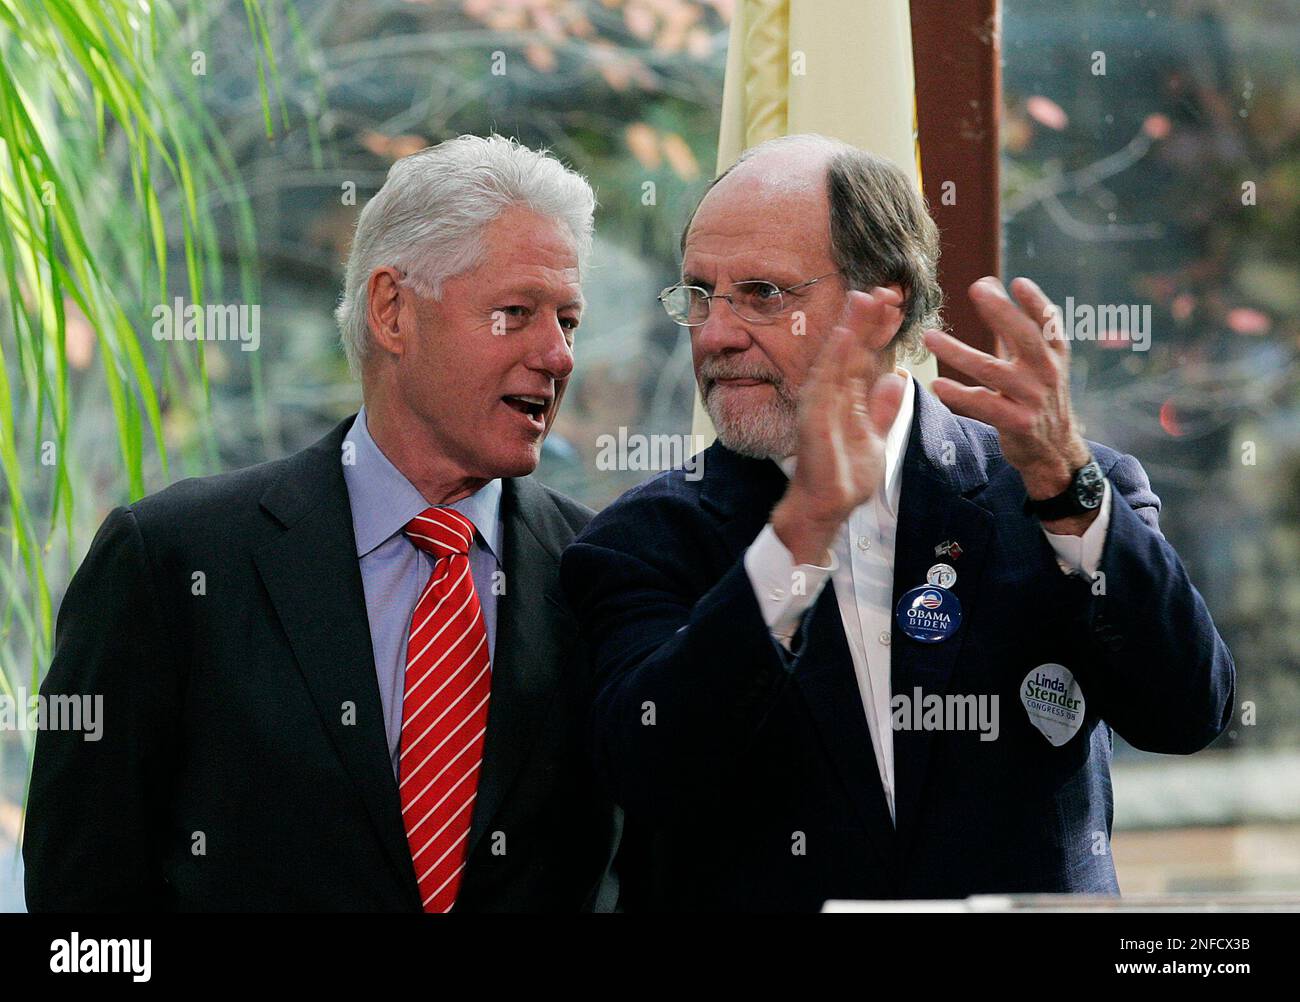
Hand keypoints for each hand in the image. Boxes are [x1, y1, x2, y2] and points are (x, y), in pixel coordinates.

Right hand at [772, 288, 906, 563]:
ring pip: (838, 356)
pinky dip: (834, 356)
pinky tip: (846, 335)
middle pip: (852, 347)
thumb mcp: (875, 438)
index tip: (897, 303)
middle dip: (868, 318)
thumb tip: (896, 379)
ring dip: (852, 327)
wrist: (826, 507)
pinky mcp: (813, 417)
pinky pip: (825, 381)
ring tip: (867, 297)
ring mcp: (821, 403)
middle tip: (888, 289)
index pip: (865, 354)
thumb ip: (882, 408)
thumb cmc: (844, 475)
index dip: (880, 328)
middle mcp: (832, 393)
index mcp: (847, 396)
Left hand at [923, 276, 1096, 533]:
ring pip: (990, 370)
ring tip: (929, 337)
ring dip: (957, 352)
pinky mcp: (1016, 422)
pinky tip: (938, 385)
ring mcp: (1031, 398)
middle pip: (1024, 336)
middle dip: (1000, 311)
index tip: (1016, 282)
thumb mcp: (1042, 363)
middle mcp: (1046, 372)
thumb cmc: (1039, 397)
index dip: (1035, 301)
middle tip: (976, 289)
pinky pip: (982, 405)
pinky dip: (959, 395)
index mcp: (1054, 354)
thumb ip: (1018, 328)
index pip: (1049, 322)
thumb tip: (989, 284)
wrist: (1054, 450)